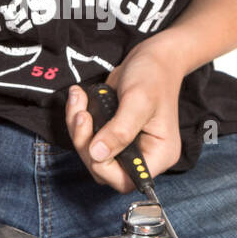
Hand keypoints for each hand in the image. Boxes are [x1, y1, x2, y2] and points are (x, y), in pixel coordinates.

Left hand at [64, 38, 184, 192]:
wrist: (151, 57)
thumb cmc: (153, 76)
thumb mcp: (137, 101)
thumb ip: (119, 131)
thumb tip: (97, 154)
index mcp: (159, 154)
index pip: (127, 180)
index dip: (104, 166)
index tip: (93, 139)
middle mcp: (143, 155)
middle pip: (104, 169)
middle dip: (85, 143)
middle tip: (82, 114)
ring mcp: (126, 146)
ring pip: (91, 154)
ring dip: (77, 129)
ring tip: (78, 100)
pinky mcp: (112, 134)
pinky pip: (88, 138)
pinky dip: (78, 120)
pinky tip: (79, 97)